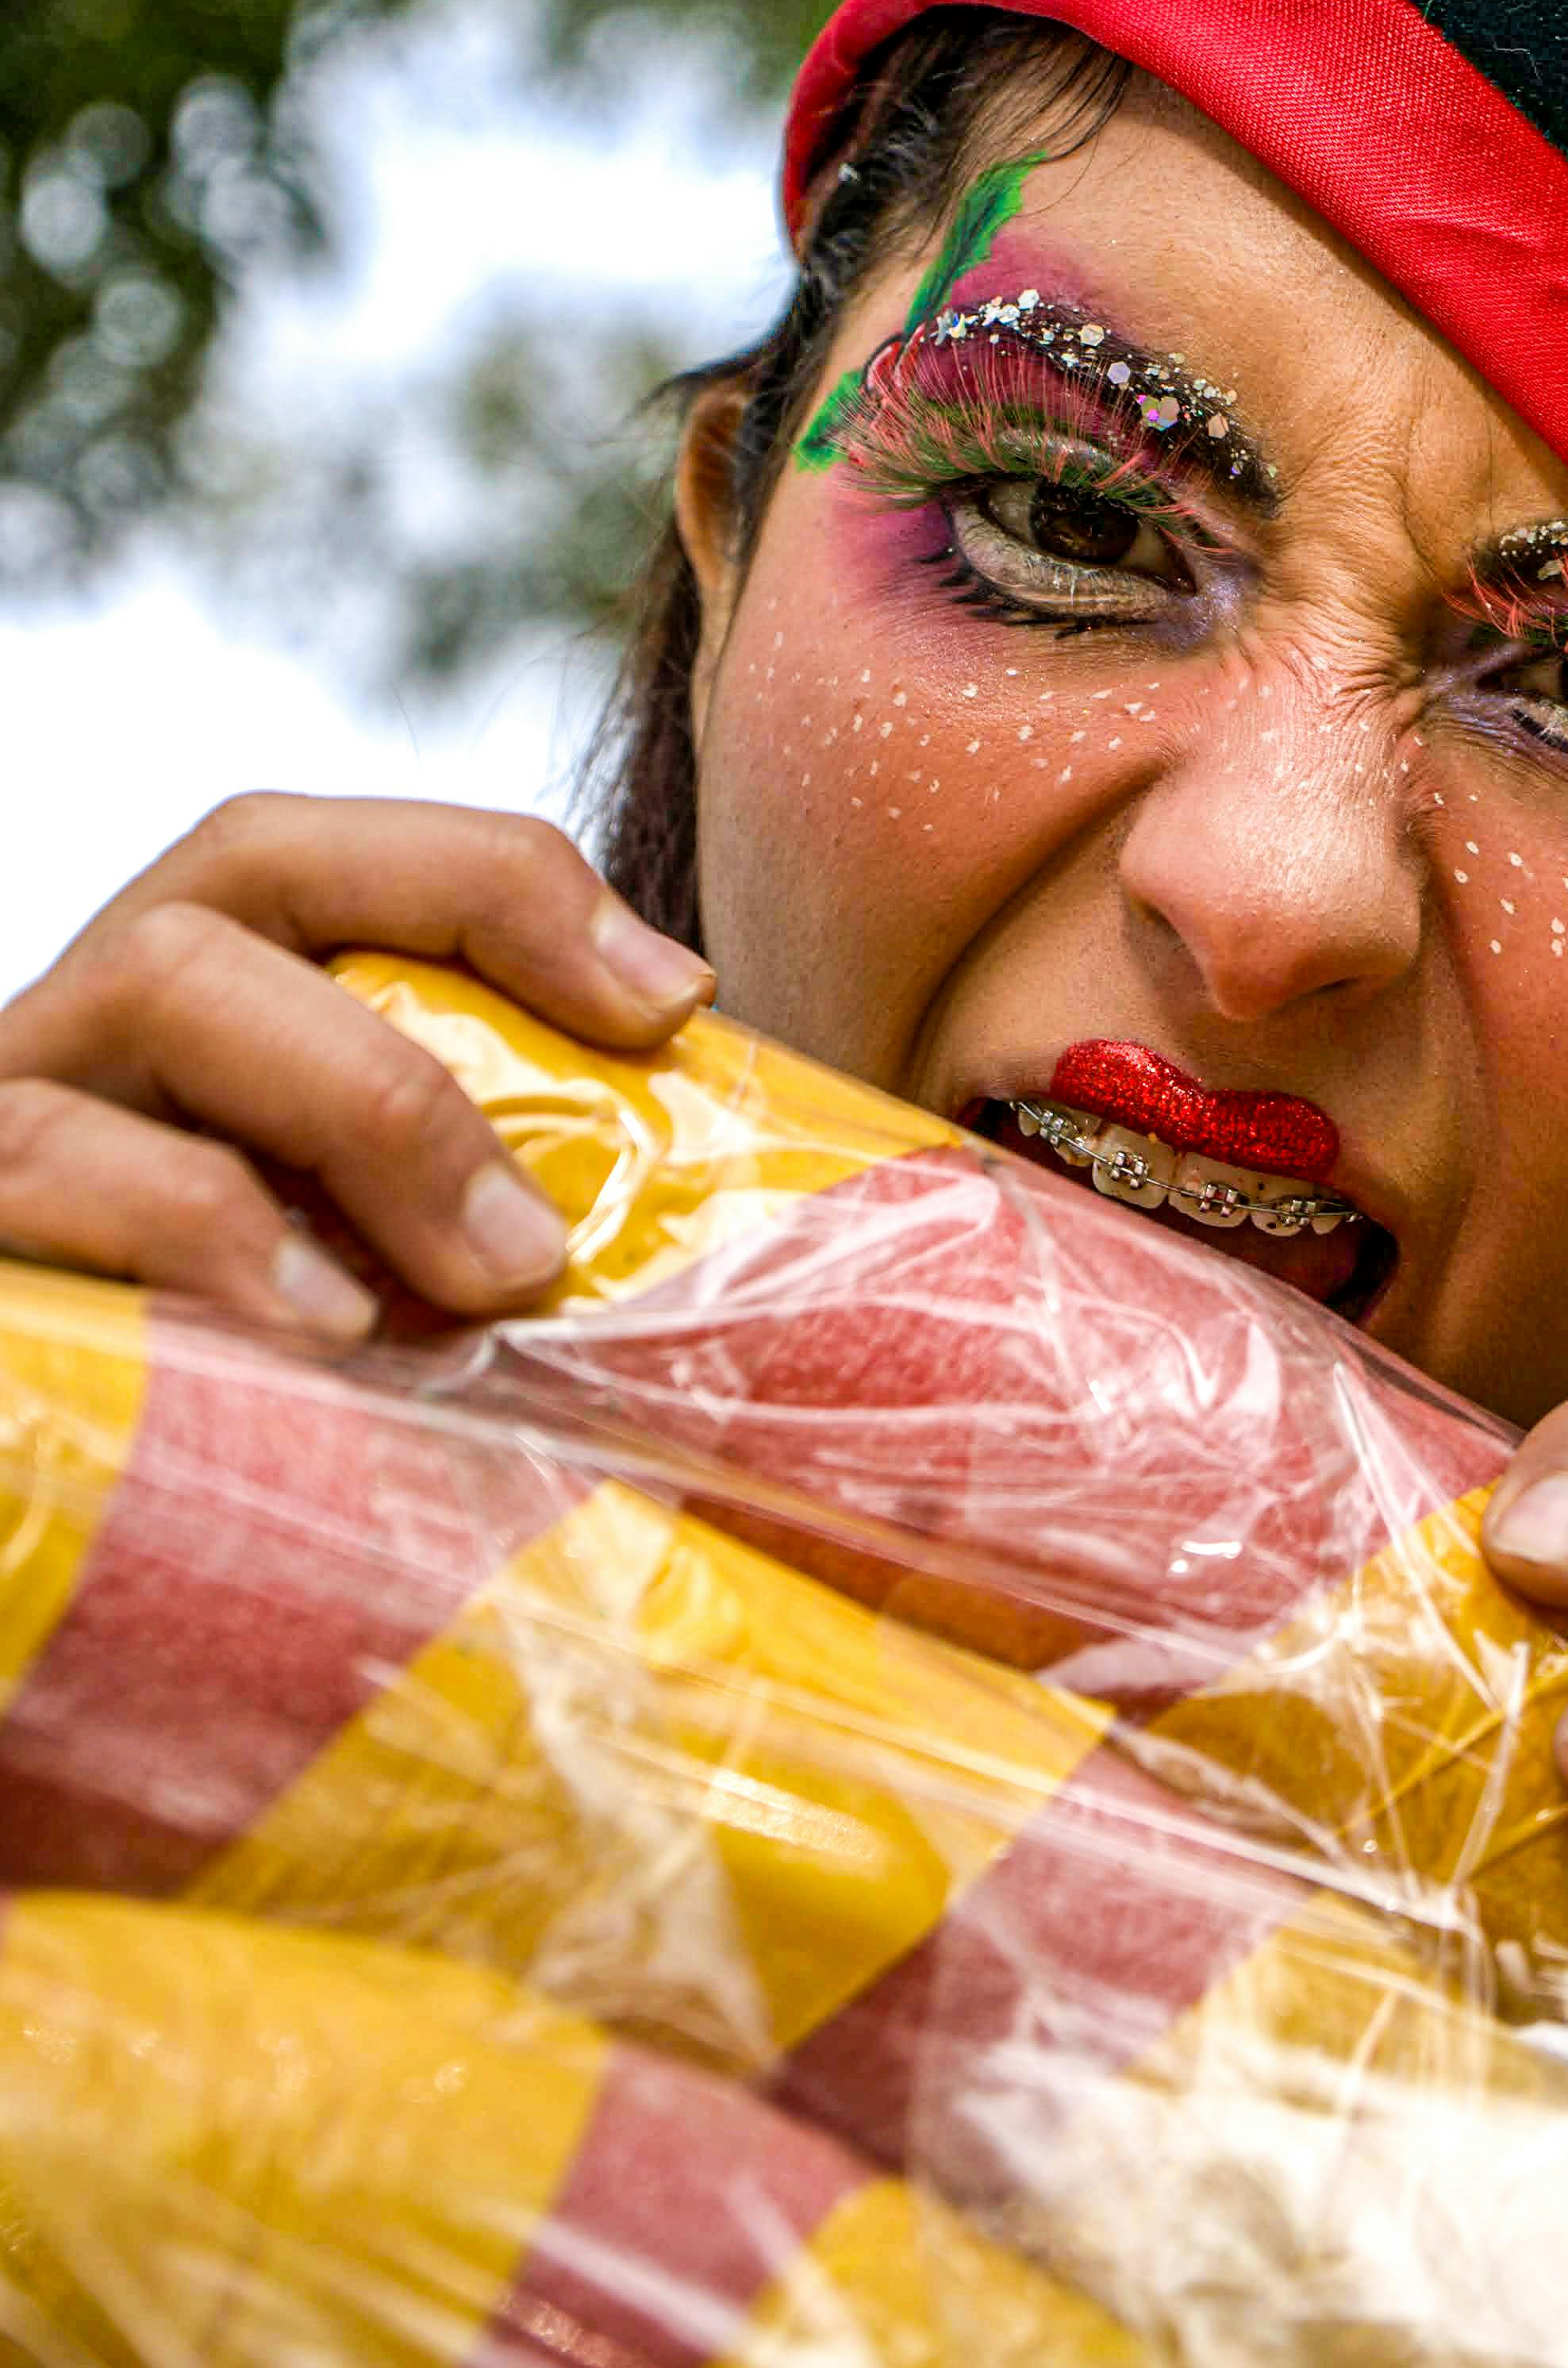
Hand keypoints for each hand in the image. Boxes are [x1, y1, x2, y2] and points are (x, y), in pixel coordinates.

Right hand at [0, 796, 711, 1340]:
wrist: (46, 1520)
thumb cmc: (237, 1410)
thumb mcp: (363, 1282)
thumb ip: (477, 1206)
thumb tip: (699, 1195)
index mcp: (194, 992)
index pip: (331, 847)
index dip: (510, 884)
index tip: (675, 1002)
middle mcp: (84, 1015)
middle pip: (242, 870)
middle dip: (436, 1029)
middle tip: (541, 1247)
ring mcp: (1, 1108)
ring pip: (156, 985)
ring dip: (356, 1115)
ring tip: (477, 1290)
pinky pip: (49, 1162)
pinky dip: (207, 1232)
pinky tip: (318, 1338)